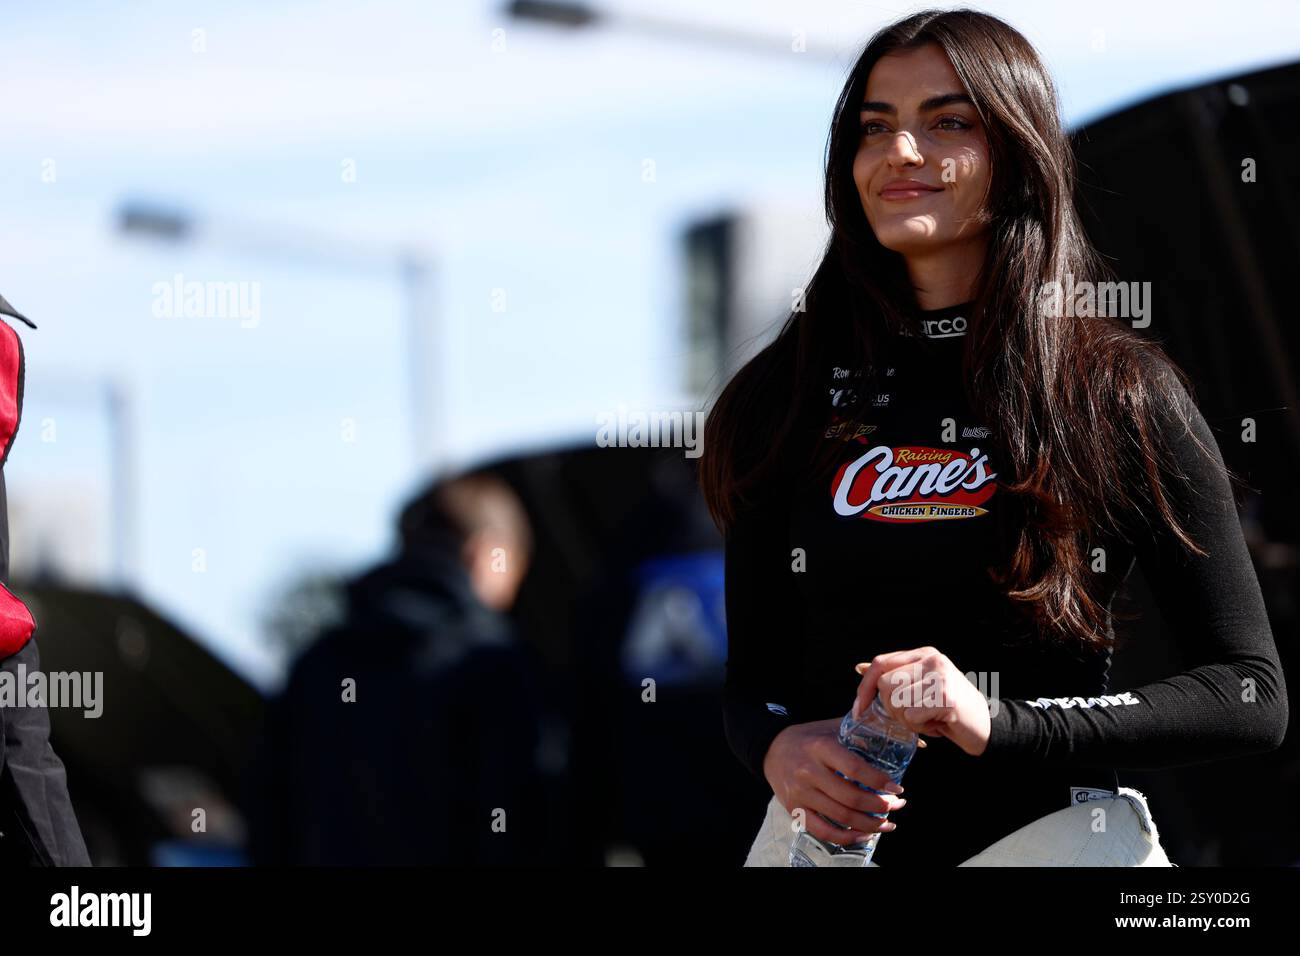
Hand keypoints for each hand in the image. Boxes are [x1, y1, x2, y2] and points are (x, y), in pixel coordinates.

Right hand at [762, 718, 908, 846]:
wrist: (770, 748)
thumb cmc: (808, 738)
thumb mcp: (831, 727)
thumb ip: (862, 731)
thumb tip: (908, 739)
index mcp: (820, 748)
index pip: (854, 768)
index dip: (879, 781)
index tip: (897, 788)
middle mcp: (809, 772)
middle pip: (851, 798)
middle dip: (880, 806)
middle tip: (896, 805)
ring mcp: (800, 793)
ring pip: (841, 817)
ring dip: (869, 825)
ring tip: (887, 823)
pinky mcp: (795, 809)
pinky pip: (824, 831)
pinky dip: (847, 837)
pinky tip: (864, 835)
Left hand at [851, 647, 991, 756]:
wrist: (987, 726)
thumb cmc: (948, 709)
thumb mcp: (920, 686)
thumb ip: (894, 675)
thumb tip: (859, 667)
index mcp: (924, 654)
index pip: (880, 663)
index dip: (865, 687)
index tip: (859, 709)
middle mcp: (932, 660)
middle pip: (885, 685)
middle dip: (891, 709)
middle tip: (913, 716)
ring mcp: (940, 677)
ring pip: (896, 702)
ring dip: (907, 720)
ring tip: (927, 719)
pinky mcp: (946, 698)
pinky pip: (912, 717)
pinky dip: (921, 728)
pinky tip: (937, 725)